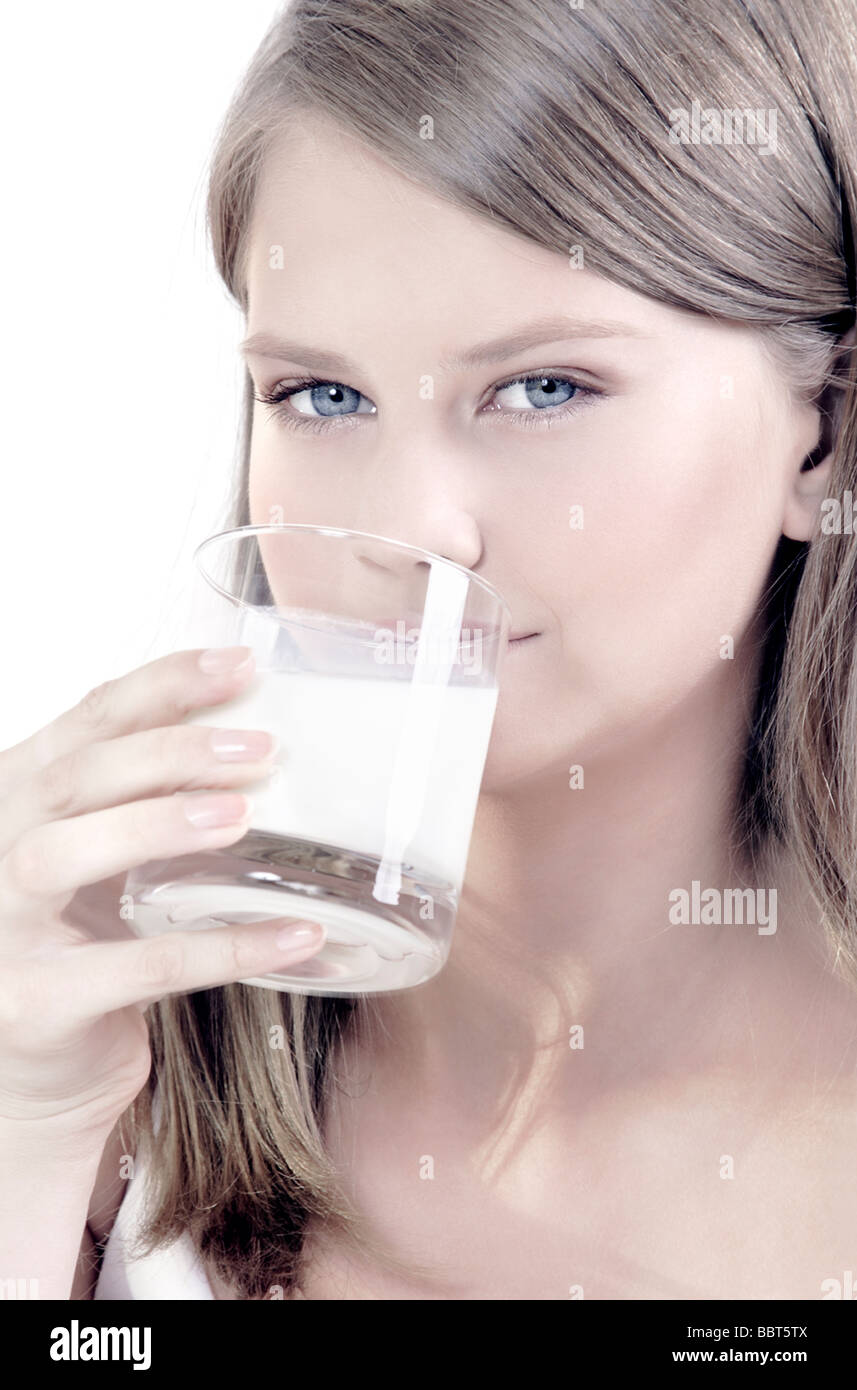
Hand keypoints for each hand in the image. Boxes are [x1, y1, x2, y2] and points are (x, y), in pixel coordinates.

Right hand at [0, 646, 325, 1134]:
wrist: (33, 1075)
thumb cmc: (83, 945)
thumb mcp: (106, 858)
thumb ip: (148, 799)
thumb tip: (256, 739)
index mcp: (21, 798)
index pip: (88, 720)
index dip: (163, 685)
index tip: (241, 664)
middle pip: (73, 777)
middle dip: (167, 752)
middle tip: (258, 747)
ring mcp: (3, 929)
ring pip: (62, 854)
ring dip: (156, 825)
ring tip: (242, 817)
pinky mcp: (35, 1003)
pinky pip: (136, 967)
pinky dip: (222, 947)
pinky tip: (295, 934)